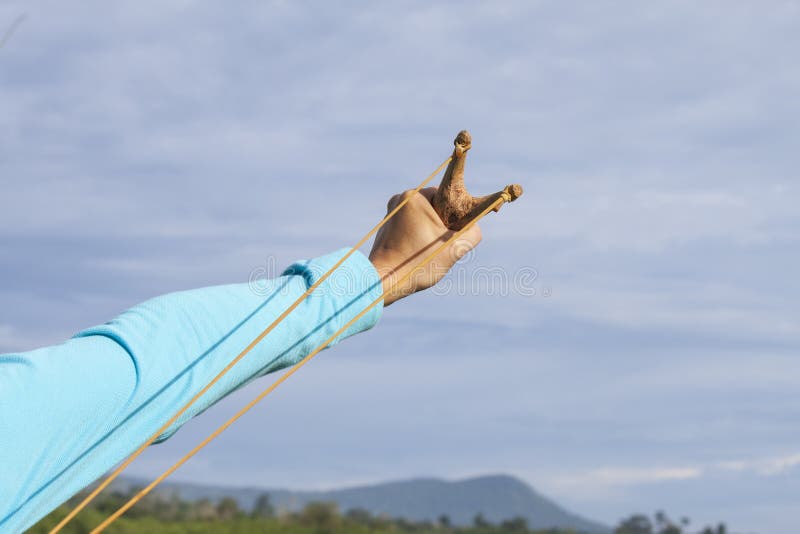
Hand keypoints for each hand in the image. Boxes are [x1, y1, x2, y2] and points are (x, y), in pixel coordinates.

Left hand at [368, 187, 481, 305]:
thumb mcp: (454, 249)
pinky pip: (409, 226)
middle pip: (433, 207)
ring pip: (422, 218)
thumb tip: (474, 226)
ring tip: (427, 252)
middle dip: (442, 224)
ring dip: (429, 232)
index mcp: (414, 197)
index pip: (446, 196)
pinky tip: (416, 254)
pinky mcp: (385, 226)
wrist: (382, 281)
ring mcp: (390, 213)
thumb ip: (472, 233)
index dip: (455, 213)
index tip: (452, 232)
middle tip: (441, 245)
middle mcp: (399, 199)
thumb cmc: (417, 264)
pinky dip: (417, 237)